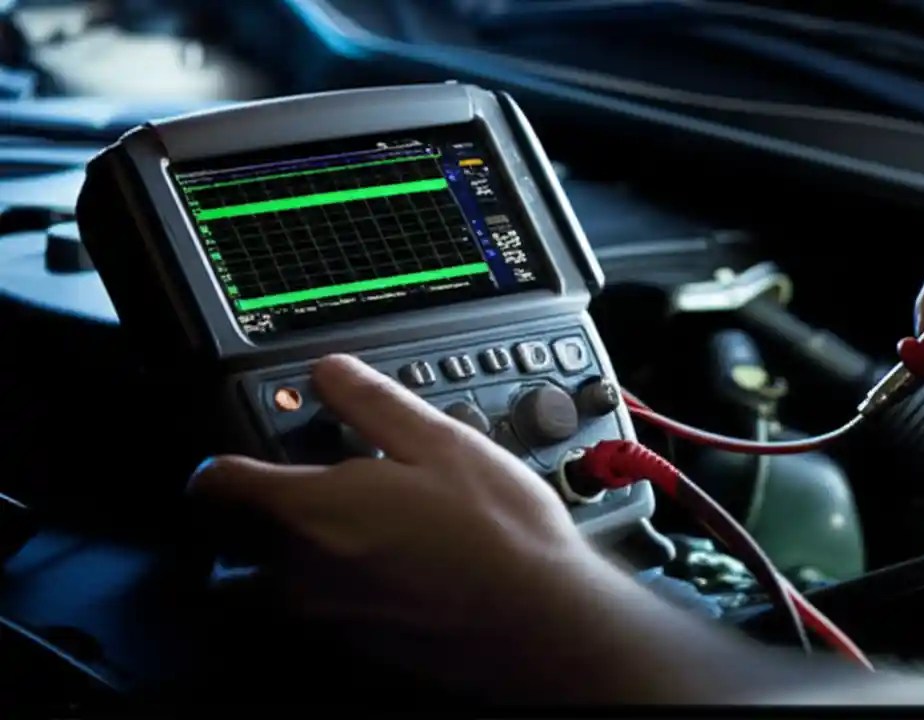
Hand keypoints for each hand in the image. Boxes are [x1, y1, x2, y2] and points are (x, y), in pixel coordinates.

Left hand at [184, 354, 802, 702]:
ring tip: (377, 517)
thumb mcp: (441, 442)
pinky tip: (404, 556)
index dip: (225, 458)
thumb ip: (371, 403)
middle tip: (327, 476)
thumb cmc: (499, 536)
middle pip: (243, 533)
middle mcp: (303, 572)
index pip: (218, 484)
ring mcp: (329, 615)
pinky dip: (345, 575)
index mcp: (311, 512)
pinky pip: (325, 601)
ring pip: (282, 572)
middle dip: (268, 503)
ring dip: (308, 542)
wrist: (541, 625)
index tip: (250, 446)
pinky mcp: (358, 643)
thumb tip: (330, 372)